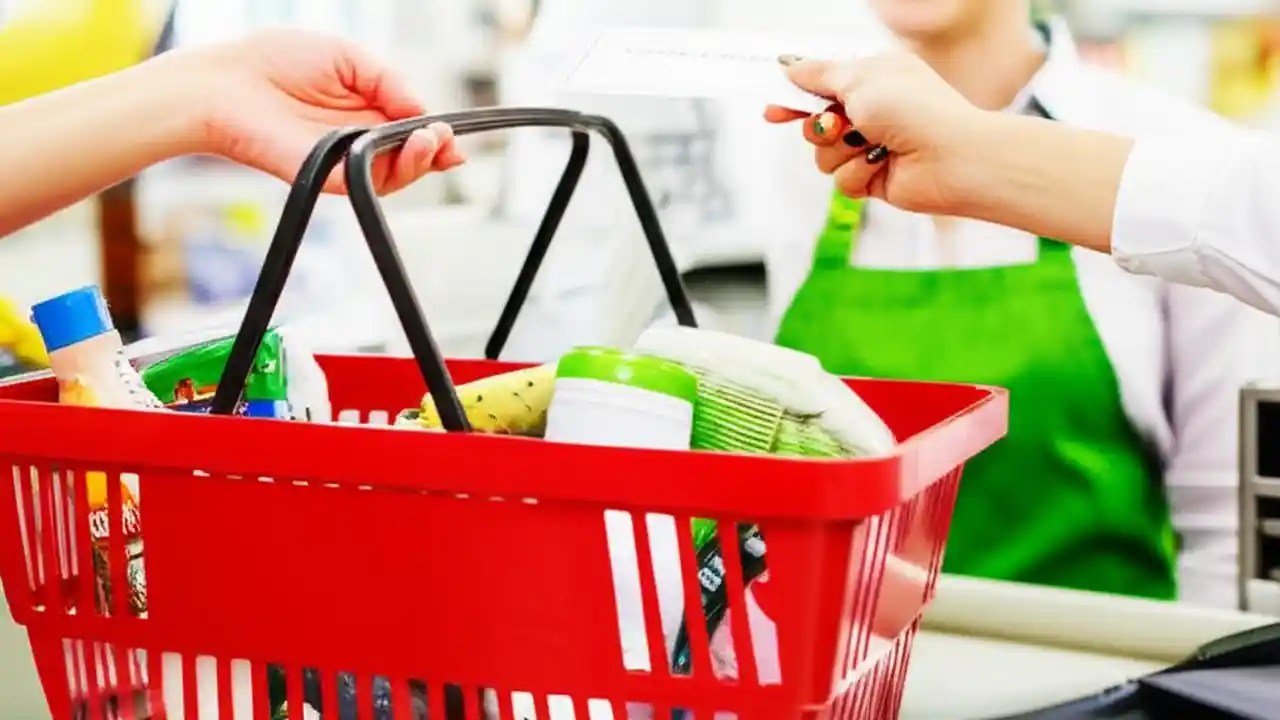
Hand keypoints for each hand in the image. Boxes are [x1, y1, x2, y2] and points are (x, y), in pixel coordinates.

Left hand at [176, 29, 464, 193]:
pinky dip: (403, 168)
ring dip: (425, 157)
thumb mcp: (348, 57)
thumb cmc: (276, 61)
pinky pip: (378, 183)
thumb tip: (422, 110)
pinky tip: (412, 146)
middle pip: (413, 154)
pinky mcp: (335, 179)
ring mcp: (349, 161)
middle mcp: (360, 138)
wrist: (228, 85)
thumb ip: (390, 82)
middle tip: (442, 136)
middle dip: (437, 146)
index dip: (434, 131)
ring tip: (430, 139)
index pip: (410, 128)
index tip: (450, 129)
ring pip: (403, 172)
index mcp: (364, 108)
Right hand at [764, 52, 986, 213]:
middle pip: (814, 125)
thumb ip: (819, 75)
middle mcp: (870, 113)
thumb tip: (790, 67)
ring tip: (870, 145)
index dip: (794, 99)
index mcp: (872, 80)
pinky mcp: (872, 178)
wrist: (951, 158)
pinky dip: (858, 172)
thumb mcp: (860, 79)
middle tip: (838, 125)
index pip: (820, 88)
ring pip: (823, 156)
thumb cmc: (914, 109)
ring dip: (842, 151)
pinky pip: (841, 179)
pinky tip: (882, 165)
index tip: (773, 110)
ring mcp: (870, 147)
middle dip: (820, 127)